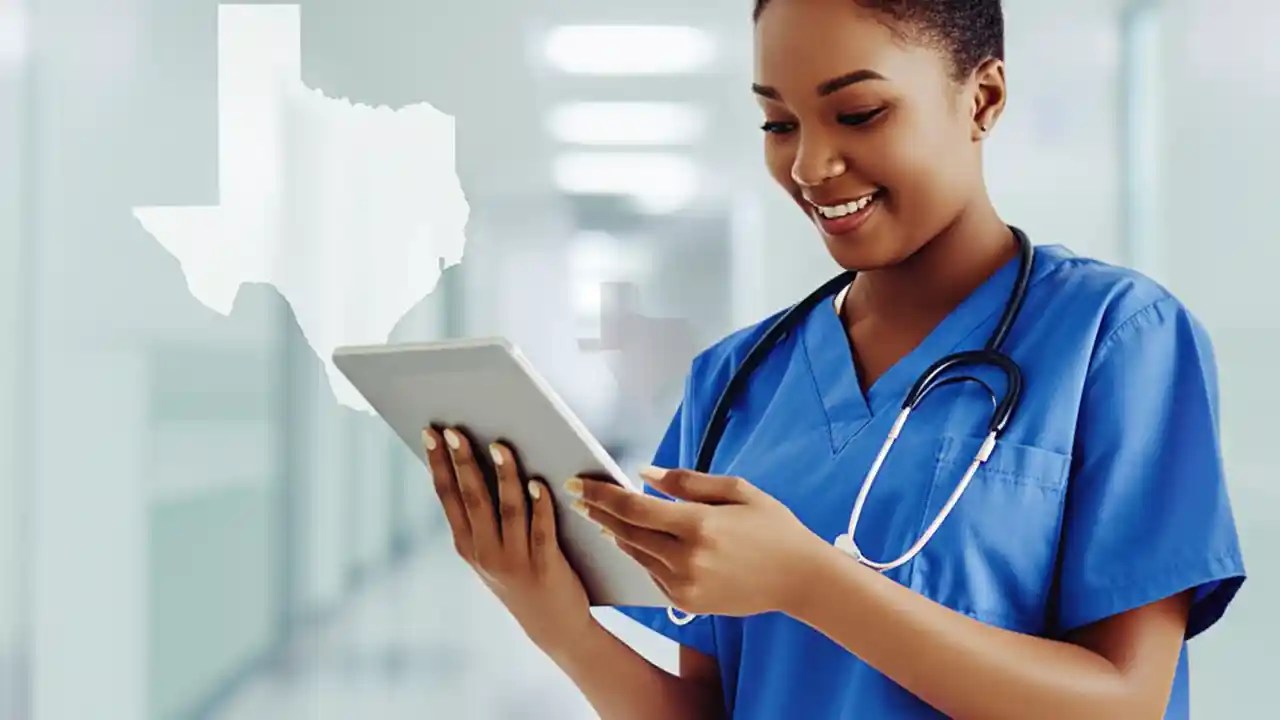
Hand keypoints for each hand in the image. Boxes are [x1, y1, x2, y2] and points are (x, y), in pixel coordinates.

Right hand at [423, 425, 592, 653]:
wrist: (553, 627)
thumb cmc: (522, 577)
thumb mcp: (491, 552)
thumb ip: (484, 516)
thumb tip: (479, 460)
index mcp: (467, 545)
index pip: (448, 497)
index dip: (438, 464)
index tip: (431, 432)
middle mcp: (485, 553)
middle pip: (473, 498)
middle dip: (462, 461)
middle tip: (455, 429)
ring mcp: (514, 561)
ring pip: (508, 510)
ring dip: (504, 476)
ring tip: (500, 445)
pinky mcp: (545, 567)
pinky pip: (541, 530)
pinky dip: (540, 506)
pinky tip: (539, 484)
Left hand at [568, 466, 827, 616]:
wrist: (799, 579)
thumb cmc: (773, 527)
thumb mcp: (737, 490)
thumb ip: (686, 482)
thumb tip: (644, 474)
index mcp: (699, 525)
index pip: (634, 507)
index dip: (601, 495)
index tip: (578, 484)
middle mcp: (686, 559)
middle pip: (626, 532)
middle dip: (599, 513)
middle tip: (578, 496)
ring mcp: (685, 585)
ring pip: (636, 554)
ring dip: (615, 533)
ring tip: (599, 515)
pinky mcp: (687, 602)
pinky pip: (652, 573)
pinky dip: (640, 554)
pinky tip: (630, 539)